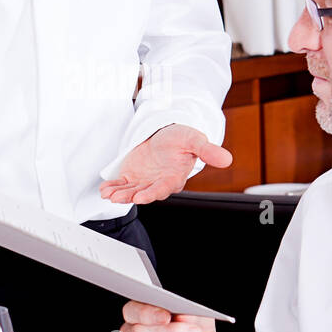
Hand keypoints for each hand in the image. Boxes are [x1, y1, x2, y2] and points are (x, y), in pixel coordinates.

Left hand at [100, 124, 231, 203]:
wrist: (166, 134)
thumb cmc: (181, 138)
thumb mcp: (194, 139)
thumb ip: (208, 150)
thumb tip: (227, 159)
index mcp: (173, 177)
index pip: (163, 188)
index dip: (152, 193)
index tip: (142, 197)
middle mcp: (158, 183)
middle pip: (144, 192)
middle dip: (131, 196)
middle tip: (118, 197)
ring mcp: (144, 181)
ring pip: (131, 191)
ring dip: (120, 194)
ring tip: (109, 194)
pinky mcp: (132, 177)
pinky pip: (121, 185)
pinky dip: (113, 187)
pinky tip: (105, 189)